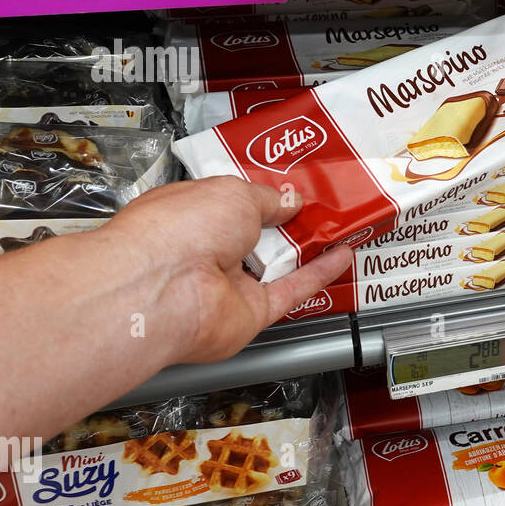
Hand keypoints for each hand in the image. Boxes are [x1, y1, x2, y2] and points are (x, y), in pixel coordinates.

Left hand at [99, 176, 351, 364]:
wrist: (164, 287)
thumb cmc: (178, 230)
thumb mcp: (233, 193)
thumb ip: (267, 198)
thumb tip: (289, 200)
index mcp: (190, 216)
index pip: (229, 206)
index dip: (261, 199)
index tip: (291, 192)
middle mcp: (205, 252)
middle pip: (255, 239)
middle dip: (285, 225)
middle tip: (321, 209)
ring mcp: (227, 285)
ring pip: (275, 268)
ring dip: (306, 250)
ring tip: (339, 228)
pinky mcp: (249, 313)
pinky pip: (290, 292)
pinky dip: (317, 275)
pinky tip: (340, 257)